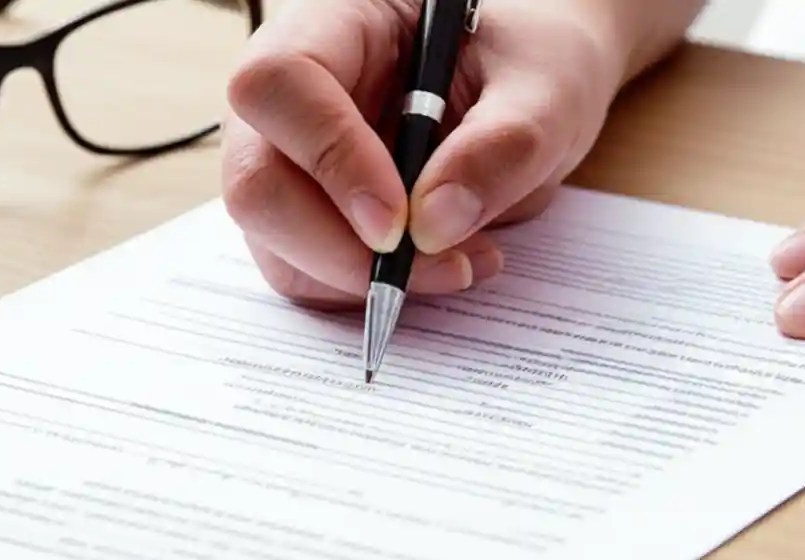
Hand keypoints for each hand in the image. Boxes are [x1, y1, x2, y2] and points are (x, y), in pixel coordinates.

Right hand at [219, 0, 655, 305]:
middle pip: (255, 181)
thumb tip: (434, 229)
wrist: (530, 87)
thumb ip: (503, 148)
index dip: (329, 159)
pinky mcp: (308, 214)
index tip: (397, 225)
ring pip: (274, 243)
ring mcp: (289, 159)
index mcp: (336, 22)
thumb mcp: (548, 88)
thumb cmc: (529, 62)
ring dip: (360, 278)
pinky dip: (367, 289)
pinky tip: (440, 266)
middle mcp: (292, 94)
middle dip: (336, 249)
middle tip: (436, 268)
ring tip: (463, 262)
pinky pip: (306, 272)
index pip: (280, 83)